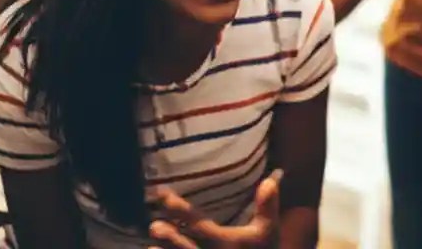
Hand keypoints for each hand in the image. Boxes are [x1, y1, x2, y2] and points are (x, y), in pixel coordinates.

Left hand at [149, 169, 282, 248]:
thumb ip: (267, 206)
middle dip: (170, 237)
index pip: (200, 224)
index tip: (163, 196)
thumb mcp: (268, 231)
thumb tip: (269, 180)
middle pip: (186, 247)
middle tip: (154, 226)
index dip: (180, 210)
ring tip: (151, 246)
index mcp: (226, 242)